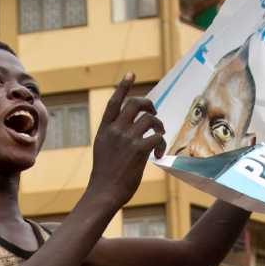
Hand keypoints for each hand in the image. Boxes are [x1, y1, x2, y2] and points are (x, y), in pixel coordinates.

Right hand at [88, 75, 164, 205]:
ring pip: (150, 119)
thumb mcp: (103, 149)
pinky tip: (157, 155)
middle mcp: (115, 130)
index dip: (123, 86)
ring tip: (158, 137)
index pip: (114, 102)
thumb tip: (129, 128)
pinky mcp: (139, 150)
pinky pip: (157, 137)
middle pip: (135, 104)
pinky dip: (161, 144)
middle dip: (149, 104)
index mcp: (105, 129)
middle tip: (154, 112)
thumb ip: (113, 135)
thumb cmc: (105, 175)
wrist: (104, 192)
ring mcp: (127, 139)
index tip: (131, 74)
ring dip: (159, 126)